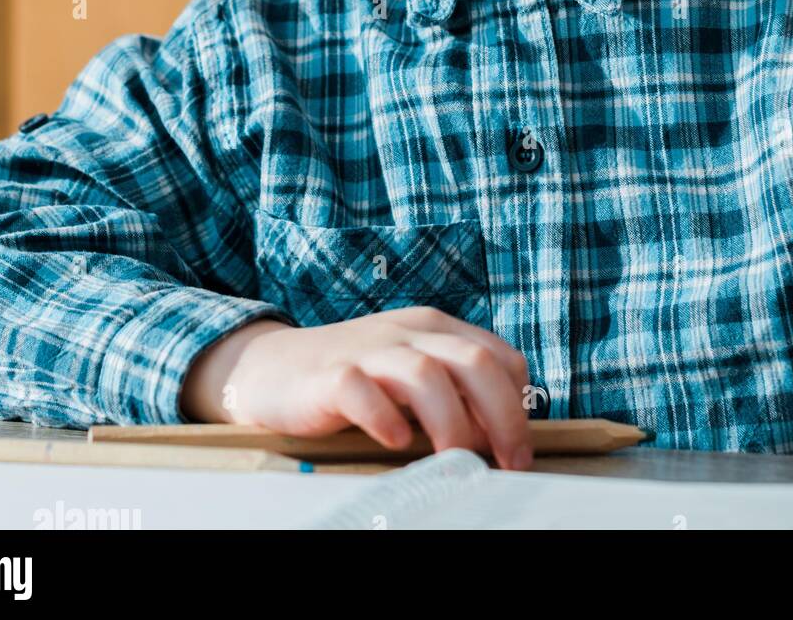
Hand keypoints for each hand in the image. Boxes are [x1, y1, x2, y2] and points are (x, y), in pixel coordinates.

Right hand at [181, 309, 534, 470]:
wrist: (273, 368)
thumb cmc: (355, 376)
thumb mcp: (412, 372)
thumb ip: (454, 392)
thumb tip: (498, 437)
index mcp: (435, 329)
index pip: (499, 356)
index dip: (517, 404)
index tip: (519, 450)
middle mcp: (408, 333)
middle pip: (473, 362)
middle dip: (502, 416)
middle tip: (507, 463)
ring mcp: (368, 351)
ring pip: (425, 374)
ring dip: (451, 422)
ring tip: (454, 460)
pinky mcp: (330, 376)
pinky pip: (362, 390)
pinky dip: (384, 417)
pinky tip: (395, 441)